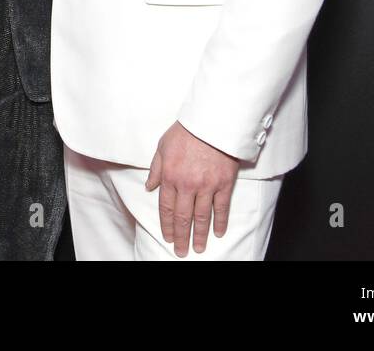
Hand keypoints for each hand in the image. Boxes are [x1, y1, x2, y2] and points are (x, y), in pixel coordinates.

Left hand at [145, 120, 240, 256]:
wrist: (212, 122)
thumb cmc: (185, 131)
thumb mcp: (162, 147)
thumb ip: (155, 169)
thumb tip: (149, 187)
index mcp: (170, 176)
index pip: (166, 208)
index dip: (166, 225)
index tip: (167, 237)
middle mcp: (187, 185)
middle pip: (183, 217)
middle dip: (181, 237)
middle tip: (181, 251)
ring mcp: (207, 186)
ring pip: (202, 217)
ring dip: (200, 235)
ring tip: (199, 248)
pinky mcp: (224, 184)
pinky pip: (222, 208)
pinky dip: (220, 222)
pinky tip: (218, 233)